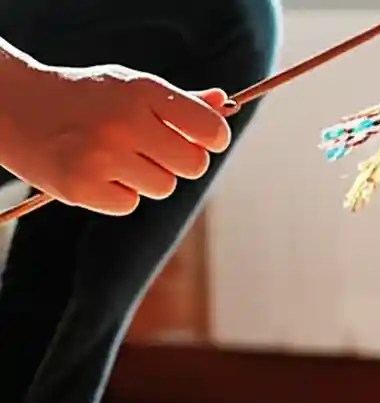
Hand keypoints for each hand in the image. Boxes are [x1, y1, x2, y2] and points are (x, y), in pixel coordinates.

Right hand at [0, 61, 233, 215]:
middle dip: (181, 161)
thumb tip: (224, 105)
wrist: (15, 107)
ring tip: (115, 157)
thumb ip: (181, 102)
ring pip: (163, 187)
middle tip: (152, 150)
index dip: (211, 139)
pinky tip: (96, 172)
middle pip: (193, 166)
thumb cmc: (86, 97)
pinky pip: (130, 204)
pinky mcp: (81, 187)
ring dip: (147, 178)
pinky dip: (118, 194)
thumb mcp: (131, 87)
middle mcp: (124, 124)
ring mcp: (101, 157)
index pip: (210, 130)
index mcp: (143, 92)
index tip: (201, 140)